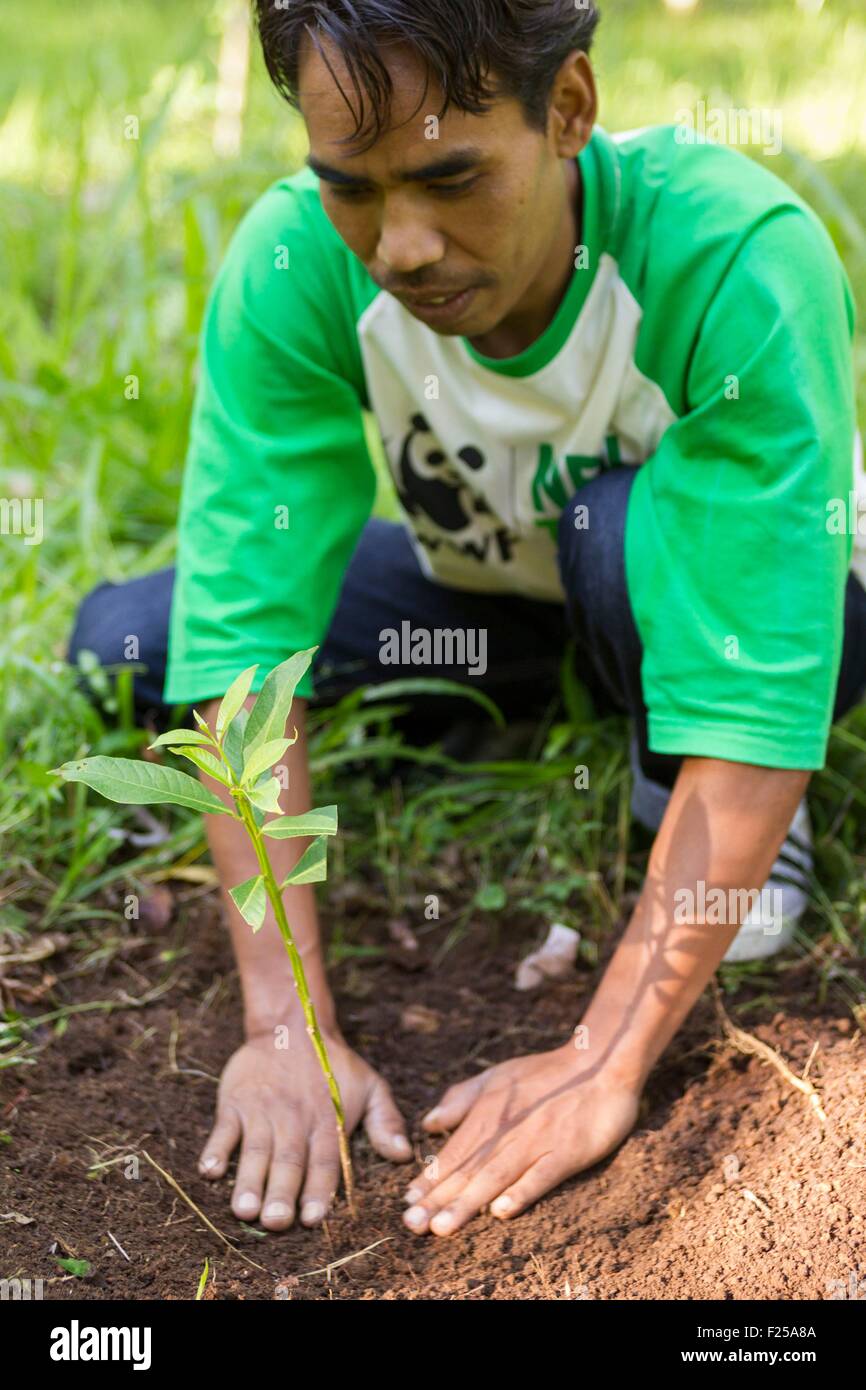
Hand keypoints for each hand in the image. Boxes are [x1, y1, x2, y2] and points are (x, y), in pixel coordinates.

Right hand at [199, 1030, 409, 1229]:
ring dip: (249, 1180)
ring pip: (256, 1149)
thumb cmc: (334, 1064)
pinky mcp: (235, 1101)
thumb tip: (403, 1155)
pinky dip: (217, 1149)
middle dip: (281, 1193)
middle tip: (275, 1221)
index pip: (324, 1162)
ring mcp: (262, 1110)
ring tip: (244, 1208)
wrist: (293, 1024)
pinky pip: (224, 1129)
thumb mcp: (371, 1086)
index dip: (319, 1190)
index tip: (313, 1219)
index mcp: (327, 1121)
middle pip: (288, 1161)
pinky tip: (210, 1170)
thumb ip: (386, 1120)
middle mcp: (294, 1119)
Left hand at [401, 1045, 639, 1235]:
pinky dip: (521, 1192)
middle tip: (412, 1224)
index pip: (454, 1152)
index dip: (430, 1178)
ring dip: (468, 1202)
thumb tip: (429, 1123)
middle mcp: (507, 1131)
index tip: (407, 1202)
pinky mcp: (566, 1152)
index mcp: (489, 1114)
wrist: (600, 1063)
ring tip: (442, 1227)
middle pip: (468, 1170)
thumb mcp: (497, 1077)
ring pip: (496, 1176)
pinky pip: (541, 1176)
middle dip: (438, 1199)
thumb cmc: (545, 1073)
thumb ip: (461, 1100)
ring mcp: (537, 1142)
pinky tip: (501, 1211)